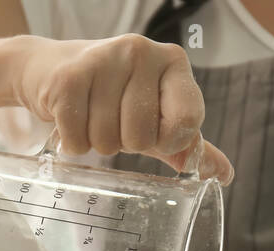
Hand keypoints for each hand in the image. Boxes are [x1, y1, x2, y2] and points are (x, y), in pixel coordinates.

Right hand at [11, 33, 233, 182]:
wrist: (49, 69)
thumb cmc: (112, 98)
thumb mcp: (155, 118)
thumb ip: (188, 144)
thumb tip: (223, 175)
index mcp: (173, 63)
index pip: (186, 123)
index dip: (167, 142)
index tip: (153, 132)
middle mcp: (142, 52)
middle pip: (141, 138)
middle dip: (124, 143)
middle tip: (113, 121)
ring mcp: (104, 60)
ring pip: (107, 141)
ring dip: (96, 142)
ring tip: (90, 117)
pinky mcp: (68, 77)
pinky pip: (78, 139)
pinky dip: (72, 143)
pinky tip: (71, 119)